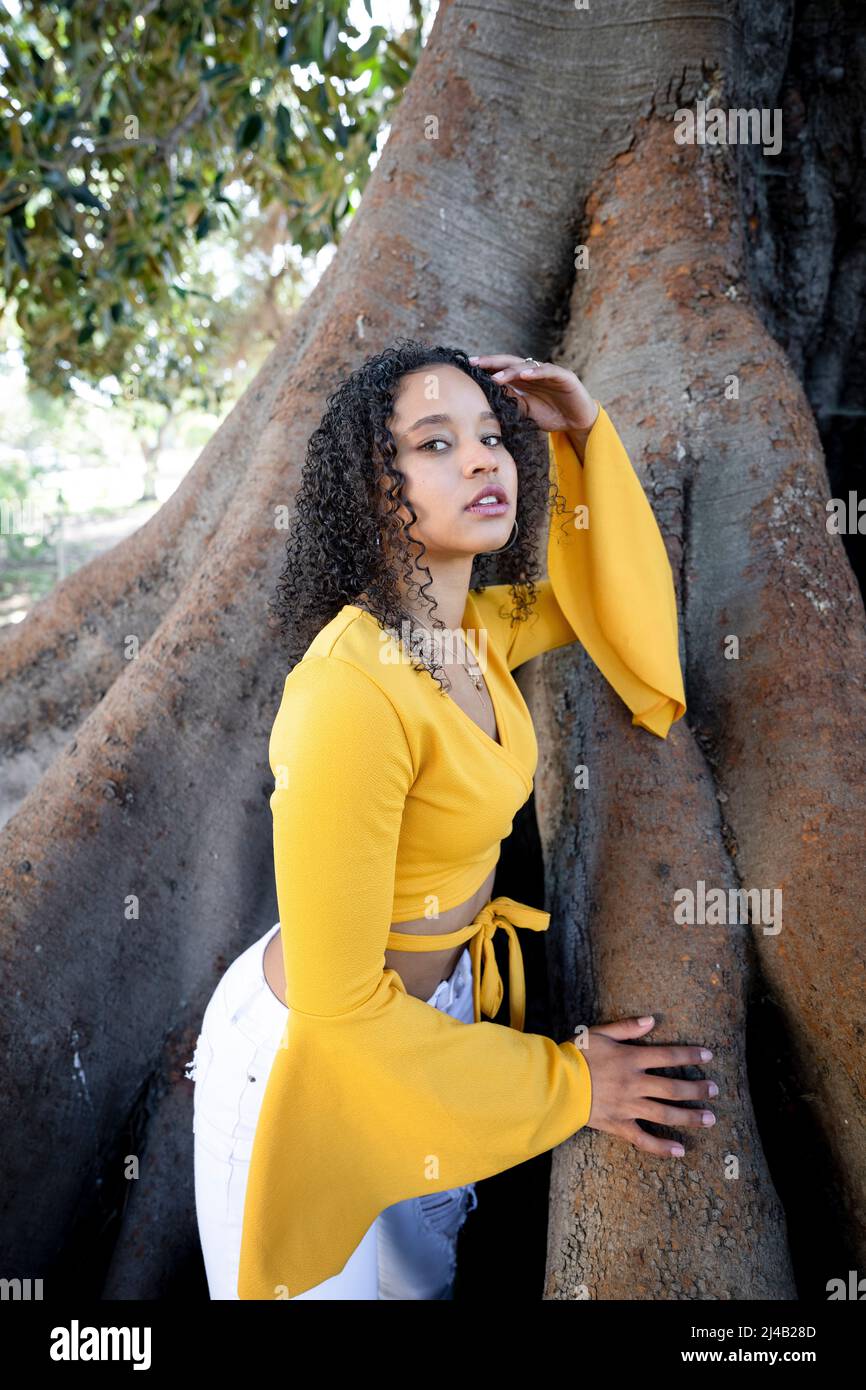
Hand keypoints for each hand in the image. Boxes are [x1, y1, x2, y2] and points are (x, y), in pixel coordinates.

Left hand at [468, 353, 598, 434]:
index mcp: (523, 379)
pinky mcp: (564, 376)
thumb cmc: (551, 415)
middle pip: (509, 362)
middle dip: (491, 362)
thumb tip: (489, 400)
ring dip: (510, 371)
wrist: (578, 422)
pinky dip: (536, 372)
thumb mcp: (526, 411)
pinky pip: (548, 371)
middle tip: (473, 363)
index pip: (501, 370)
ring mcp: (548, 372)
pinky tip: (524, 375)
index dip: (485, 368)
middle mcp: (533, 372)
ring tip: (495, 378)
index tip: (467, 368)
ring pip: (526, 366)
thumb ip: (511, 403)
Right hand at [567, 1015, 718, 1158]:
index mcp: (631, 1059)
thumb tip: (651, 1020)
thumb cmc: (575, 1055)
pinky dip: (662, 1146)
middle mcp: (634, 1084)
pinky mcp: (618, 1125)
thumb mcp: (599, 1033)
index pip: (668, 1056)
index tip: (709, 1055)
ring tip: (709, 1119)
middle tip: (715, 1090)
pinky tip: (680, 1151)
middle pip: (673, 1087)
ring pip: (665, 1113)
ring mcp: (628, 1106)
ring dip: (689, 1116)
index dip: (690, 1055)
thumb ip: (627, 1027)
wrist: (554, 1083)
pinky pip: (644, 1139)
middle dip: (697, 1089)